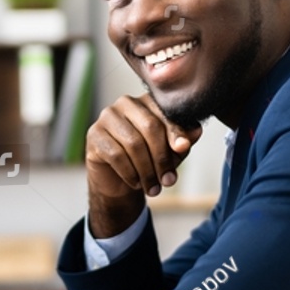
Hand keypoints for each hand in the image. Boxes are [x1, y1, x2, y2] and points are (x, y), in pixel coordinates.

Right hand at [85, 94, 202, 237]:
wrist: (119, 180)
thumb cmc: (148, 159)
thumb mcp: (171, 151)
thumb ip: (182, 140)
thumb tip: (195, 132)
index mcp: (148, 101)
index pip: (165, 113)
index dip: (175, 132)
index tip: (183, 149)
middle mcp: (126, 103)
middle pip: (150, 127)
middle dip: (162, 157)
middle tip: (169, 181)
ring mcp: (107, 117)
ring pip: (133, 143)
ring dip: (147, 171)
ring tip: (154, 188)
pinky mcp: (94, 135)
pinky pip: (116, 155)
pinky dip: (130, 173)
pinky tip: (136, 182)